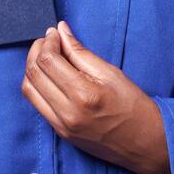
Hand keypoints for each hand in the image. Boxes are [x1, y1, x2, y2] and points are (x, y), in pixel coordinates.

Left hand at [21, 20, 171, 173]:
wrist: (144, 143)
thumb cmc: (134, 106)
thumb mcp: (111, 73)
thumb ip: (80, 52)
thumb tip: (61, 31)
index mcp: (83, 94)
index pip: (48, 61)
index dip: (47, 42)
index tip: (54, 33)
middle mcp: (67, 112)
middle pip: (33, 74)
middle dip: (36, 52)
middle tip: (47, 41)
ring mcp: (61, 125)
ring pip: (29, 90)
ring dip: (32, 68)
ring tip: (46, 57)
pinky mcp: (60, 133)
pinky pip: (37, 105)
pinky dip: (37, 86)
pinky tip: (49, 76)